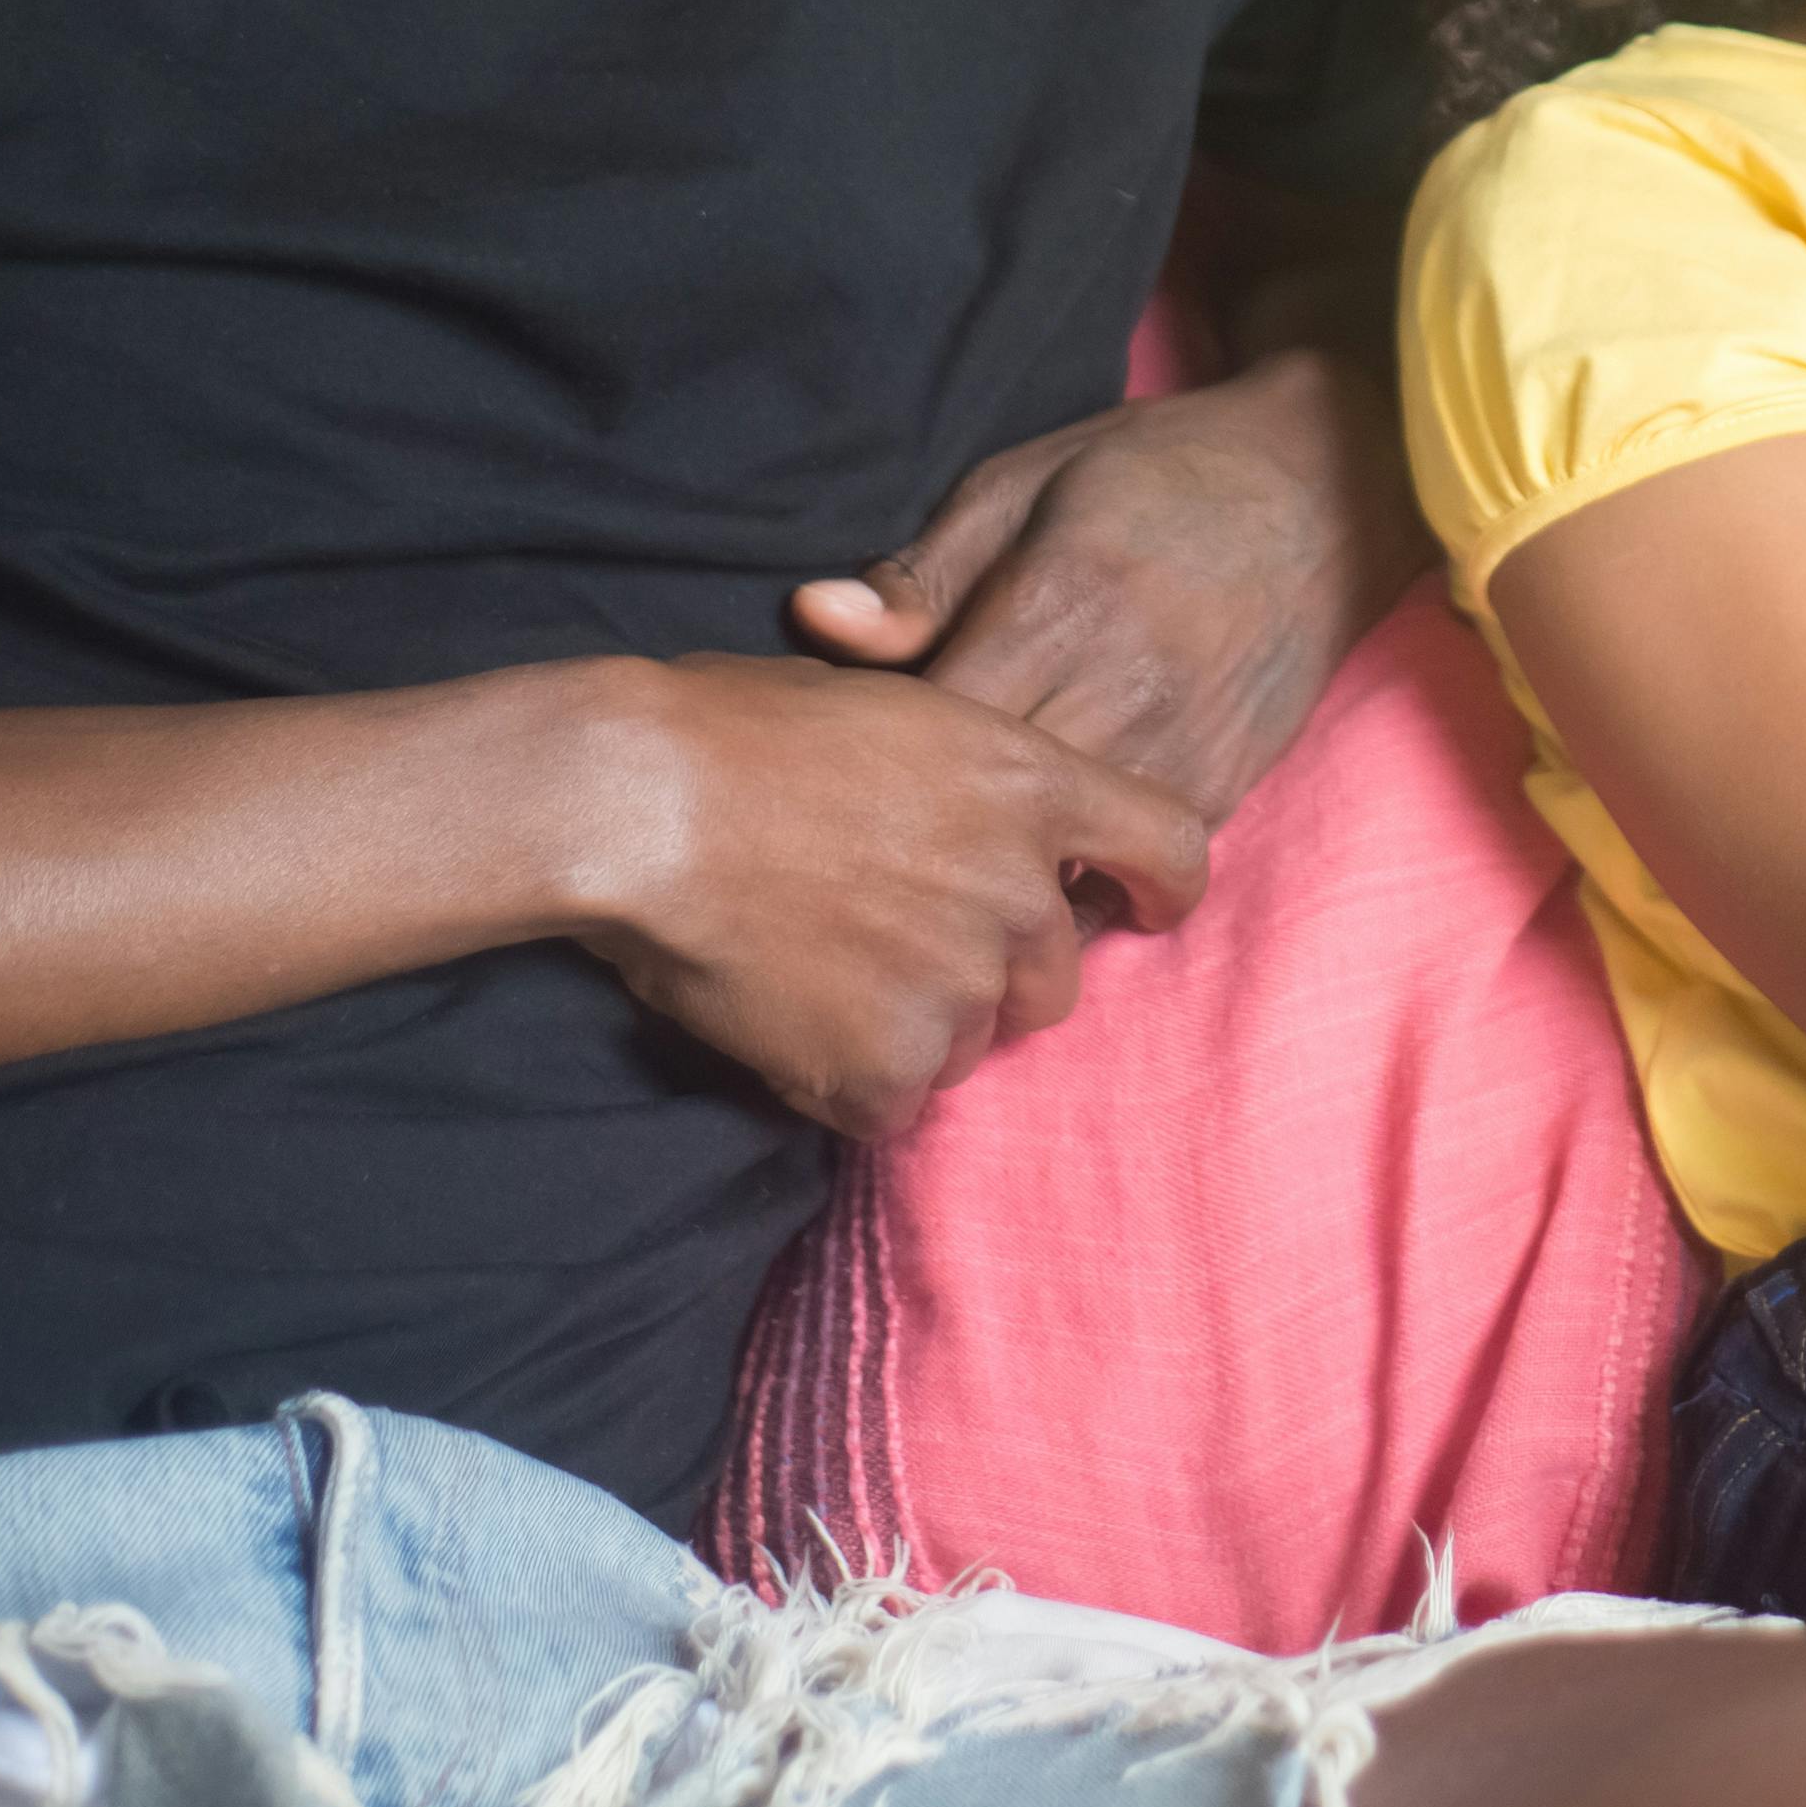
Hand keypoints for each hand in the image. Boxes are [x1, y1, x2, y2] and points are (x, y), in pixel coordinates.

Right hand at [557, 653, 1208, 1136]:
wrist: (636, 804)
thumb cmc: (734, 729)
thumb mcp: (892, 701)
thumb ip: (969, 772)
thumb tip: (979, 812)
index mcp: (1031, 784)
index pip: (1169, 847)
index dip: (1158, 888)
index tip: (1136, 909)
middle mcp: (1019, 893)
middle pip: (1057, 976)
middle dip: (993, 974)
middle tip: (893, 942)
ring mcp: (959, 987)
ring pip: (974, 1044)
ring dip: (916, 1028)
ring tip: (819, 971)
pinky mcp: (887, 1068)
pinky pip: (898, 1105)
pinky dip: (849, 1085)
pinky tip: (788, 1026)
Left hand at [790, 346, 1421, 827]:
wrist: (1324, 486)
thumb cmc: (1154, 474)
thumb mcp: (1023, 486)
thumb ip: (924, 573)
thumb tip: (815, 622)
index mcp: (1053, 607)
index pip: (930, 728)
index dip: (869, 759)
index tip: (836, 765)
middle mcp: (1119, 693)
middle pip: (985, 813)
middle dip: (921, 839)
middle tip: (864, 845)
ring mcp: (1180, 750)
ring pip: (1058, 867)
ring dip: (996, 881)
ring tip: (940, 882)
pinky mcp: (1226, 785)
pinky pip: (1130, 878)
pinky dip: (1071, 892)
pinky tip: (1027, 884)